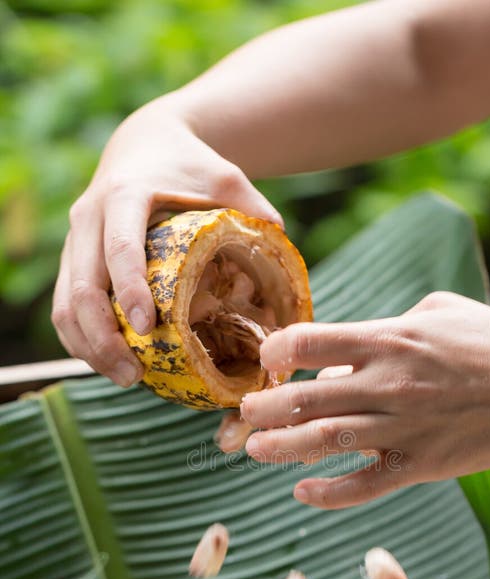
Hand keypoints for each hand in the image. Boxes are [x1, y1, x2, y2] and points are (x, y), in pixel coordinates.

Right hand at [52, 96, 281, 386]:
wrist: (144, 143)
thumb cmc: (190, 166)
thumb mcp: (226, 177)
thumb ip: (253, 207)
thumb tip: (281, 243)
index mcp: (124, 195)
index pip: (119, 248)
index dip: (129, 289)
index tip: (148, 327)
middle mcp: (88, 218)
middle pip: (82, 287)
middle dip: (104, 337)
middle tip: (135, 375)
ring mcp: (73, 241)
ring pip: (65, 304)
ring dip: (89, 347)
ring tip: (127, 379)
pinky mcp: (70, 260)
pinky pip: (63, 307)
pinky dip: (81, 340)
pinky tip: (110, 364)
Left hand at [240, 293, 489, 507]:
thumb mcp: (436, 311)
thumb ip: (383, 326)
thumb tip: (340, 353)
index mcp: (388, 339)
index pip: (310, 342)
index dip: (275, 352)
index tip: (266, 361)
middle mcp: (388, 384)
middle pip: (305, 398)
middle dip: (263, 408)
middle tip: (242, 415)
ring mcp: (403, 427)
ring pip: (325, 441)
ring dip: (281, 448)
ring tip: (254, 449)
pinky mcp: (420, 464)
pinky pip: (365, 485)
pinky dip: (328, 492)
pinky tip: (301, 490)